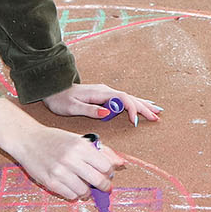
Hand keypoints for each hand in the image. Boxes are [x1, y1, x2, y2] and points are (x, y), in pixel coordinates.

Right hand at [0, 97, 122, 202]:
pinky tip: (72, 187)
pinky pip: (70, 196)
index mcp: (81, 146)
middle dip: (104, 186)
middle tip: (103, 186)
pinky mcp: (50, 182)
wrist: (27, 140)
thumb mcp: (78, 139)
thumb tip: (121, 162)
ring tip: (84, 187)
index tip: (107, 173)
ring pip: (85, 191)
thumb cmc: (54, 139)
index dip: (109, 172)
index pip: (106, 166)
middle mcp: (71, 159)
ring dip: (88, 191)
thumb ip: (100, 150)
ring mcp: (60, 172)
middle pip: (99, 180)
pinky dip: (74, 194)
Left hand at [42, 83, 162, 126]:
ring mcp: (105, 92)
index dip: (131, 109)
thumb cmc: (61, 100)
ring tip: (156, 111)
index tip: (135, 121)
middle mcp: (105, 91)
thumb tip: (106, 113)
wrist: (53, 90)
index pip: (122, 99)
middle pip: (129, 98)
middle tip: (157, 117)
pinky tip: (142, 104)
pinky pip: (123, 99)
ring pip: (128, 98)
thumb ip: (90, 110)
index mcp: (100, 93)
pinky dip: (135, 103)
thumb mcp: (72, 107)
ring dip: (142, 105)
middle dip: (144, 107)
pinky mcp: (104, 96)